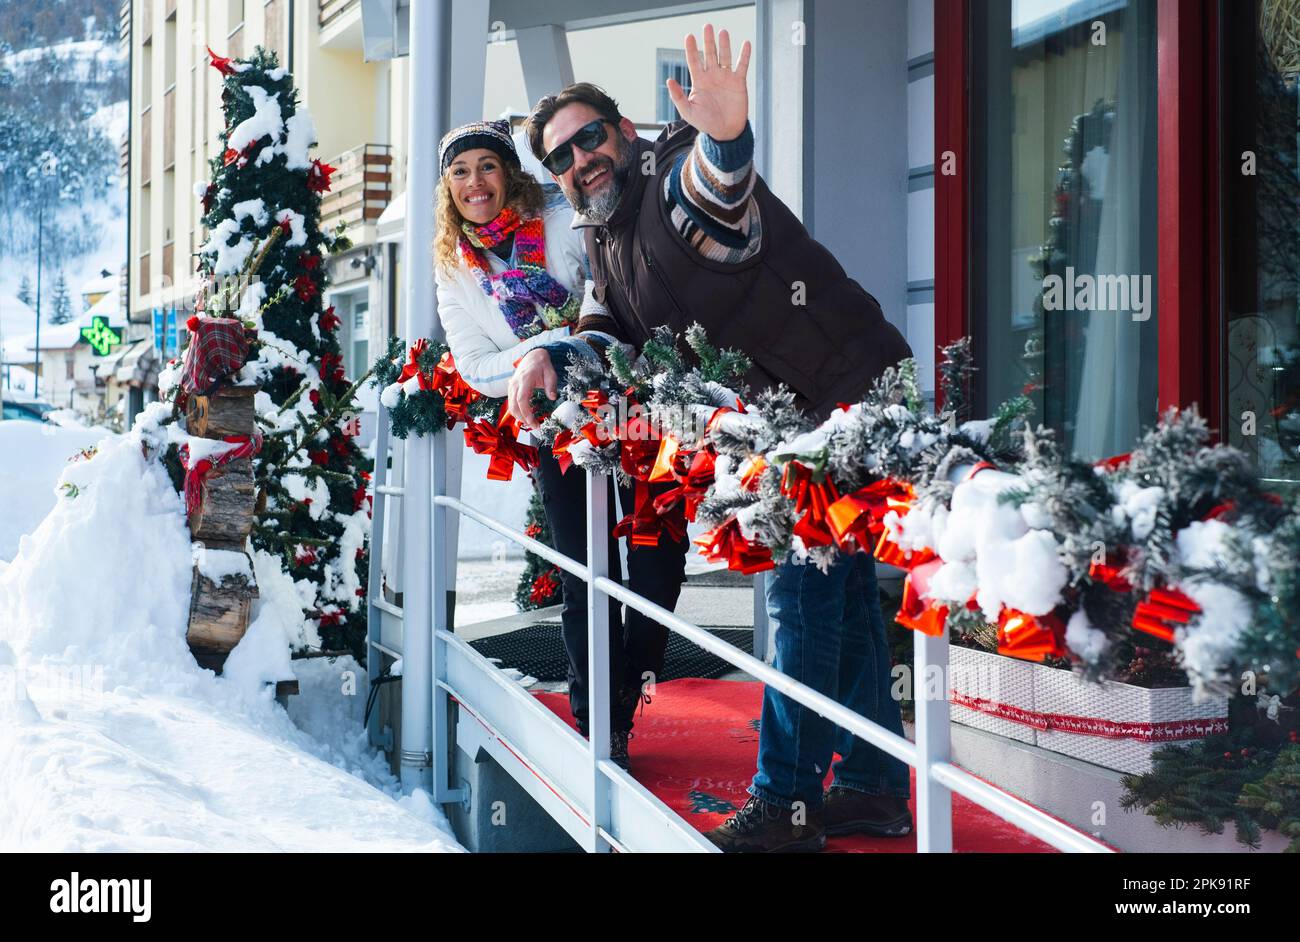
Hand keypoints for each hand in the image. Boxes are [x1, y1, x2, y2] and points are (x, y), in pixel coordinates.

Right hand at [507, 347, 556, 429]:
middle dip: (522, 418)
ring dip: (519, 416)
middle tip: (534, 426)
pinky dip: (517, 412)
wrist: (533, 357)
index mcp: (525, 379)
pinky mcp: (511, 389)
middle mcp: (515, 383)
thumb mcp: (551, 374)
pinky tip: (525, 417)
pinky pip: (511, 403)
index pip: (521, 399)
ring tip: (531, 423)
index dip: (526, 412)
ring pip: (510, 406)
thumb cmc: (542, 365)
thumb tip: (553, 397)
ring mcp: (511, 386)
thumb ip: (551, 386)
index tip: (533, 421)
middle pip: (513, 405)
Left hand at [666, 23, 750, 141]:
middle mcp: (712, 76)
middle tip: (707, 26)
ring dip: (724, 44)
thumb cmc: (705, 123)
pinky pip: (742, 65)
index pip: (694, 61)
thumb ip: (678, 96)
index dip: (691, 49)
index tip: (689, 37)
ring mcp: (726, 78)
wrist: (725, 132)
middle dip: (708, 41)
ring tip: (722, 31)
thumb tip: (669, 80)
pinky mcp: (739, 82)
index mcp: (699, 81)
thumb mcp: (688, 111)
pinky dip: (744, 55)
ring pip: (725, 56)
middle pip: (709, 54)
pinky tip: (745, 43)